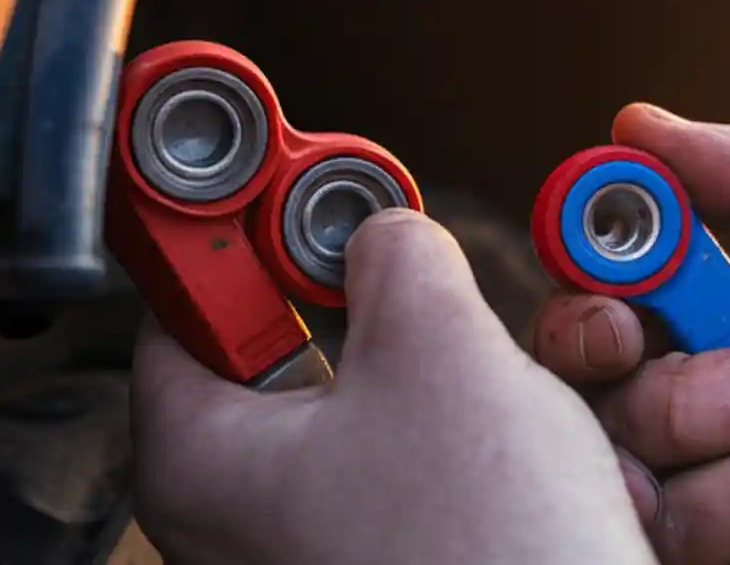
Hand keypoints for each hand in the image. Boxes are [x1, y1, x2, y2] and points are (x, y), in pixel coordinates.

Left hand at [131, 210, 655, 564]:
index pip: (186, 308)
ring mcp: (329, 550)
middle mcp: (251, 520)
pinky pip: (438, 477)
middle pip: (305, 360)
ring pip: (393, 417)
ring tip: (524, 411)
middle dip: (401, 324)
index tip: (299, 200)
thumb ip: (397, 255)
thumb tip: (388, 234)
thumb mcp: (439, 348)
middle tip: (442, 301)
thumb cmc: (480, 555)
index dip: (248, 238)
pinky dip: (492, 451)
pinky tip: (544, 468)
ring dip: (470, 390)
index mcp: (206, 463)